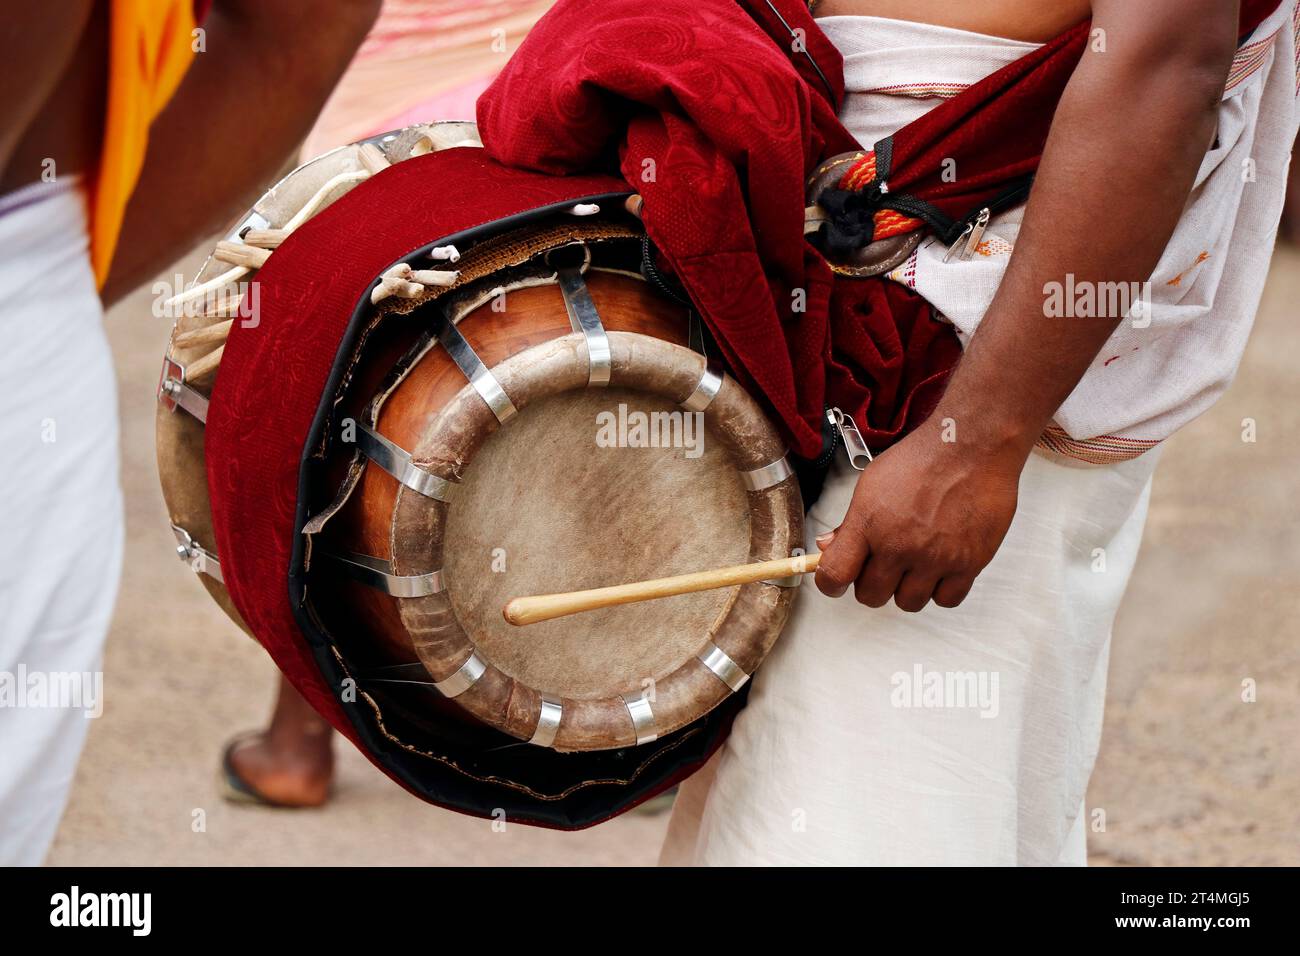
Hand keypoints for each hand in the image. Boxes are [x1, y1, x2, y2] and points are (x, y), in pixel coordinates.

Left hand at [813, 421, 1024, 611]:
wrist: (971, 447)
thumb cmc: (923, 459)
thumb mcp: (872, 483)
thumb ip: (850, 522)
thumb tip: (829, 546)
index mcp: (869, 524)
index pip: (835, 575)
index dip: (830, 584)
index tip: (835, 581)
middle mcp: (899, 546)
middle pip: (871, 596)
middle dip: (871, 584)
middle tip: (881, 566)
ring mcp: (934, 558)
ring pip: (908, 603)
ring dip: (907, 588)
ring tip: (914, 564)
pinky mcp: (968, 563)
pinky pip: (946, 600)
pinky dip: (941, 589)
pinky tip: (940, 568)